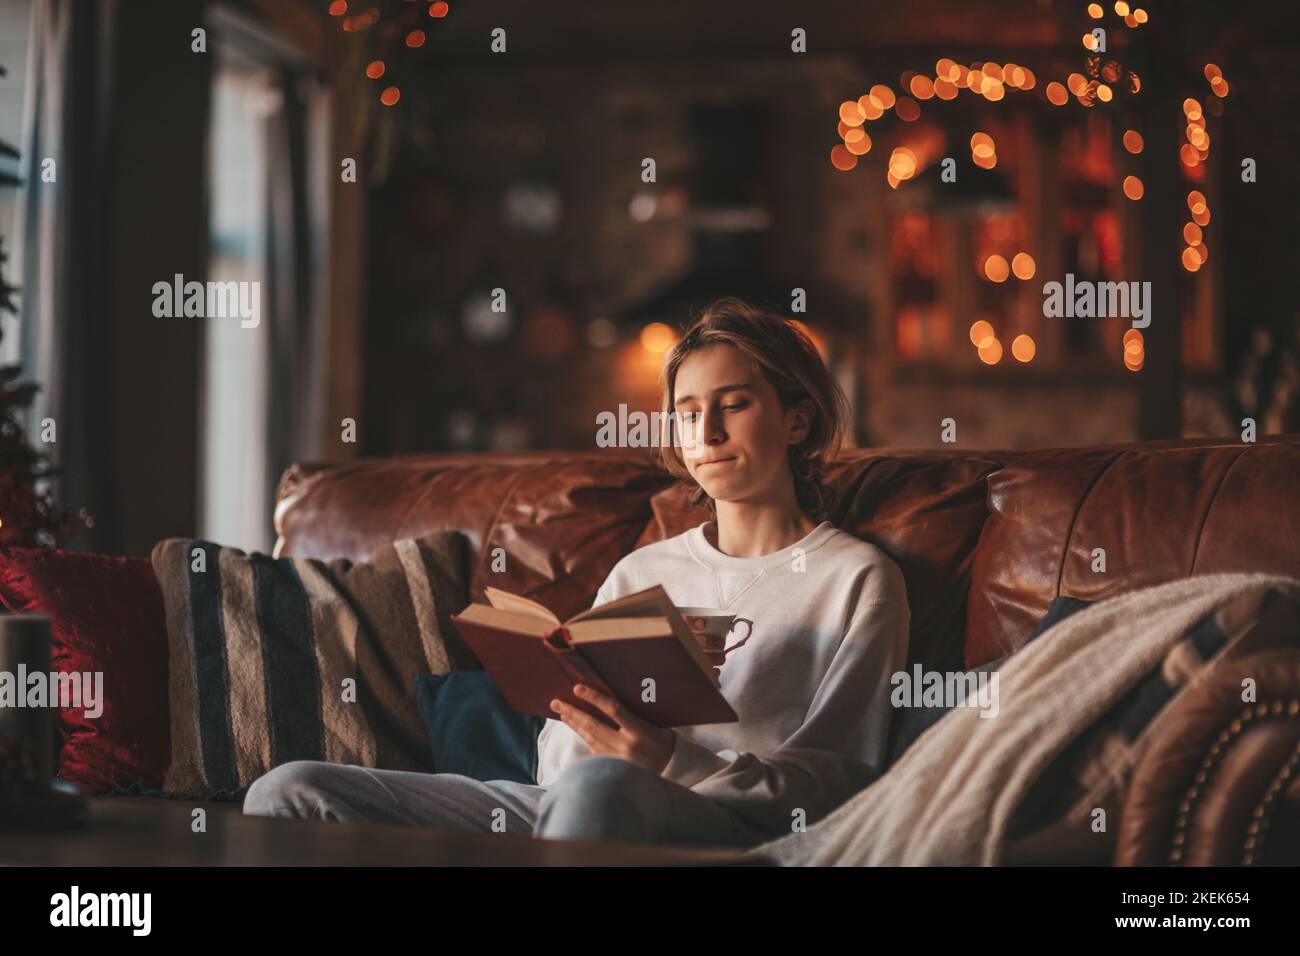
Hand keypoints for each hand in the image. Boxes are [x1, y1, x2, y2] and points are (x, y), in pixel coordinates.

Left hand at [550, 683, 677, 774]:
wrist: (673, 768)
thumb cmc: (665, 739)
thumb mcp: (657, 723)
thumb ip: (636, 712)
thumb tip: (611, 696)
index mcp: (640, 731)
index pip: (614, 710)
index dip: (594, 698)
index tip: (578, 688)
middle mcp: (627, 746)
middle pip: (594, 726)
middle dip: (573, 712)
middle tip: (556, 702)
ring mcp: (619, 759)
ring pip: (590, 738)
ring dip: (574, 724)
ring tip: (563, 712)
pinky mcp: (614, 767)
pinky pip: (594, 750)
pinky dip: (583, 737)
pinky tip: (576, 728)